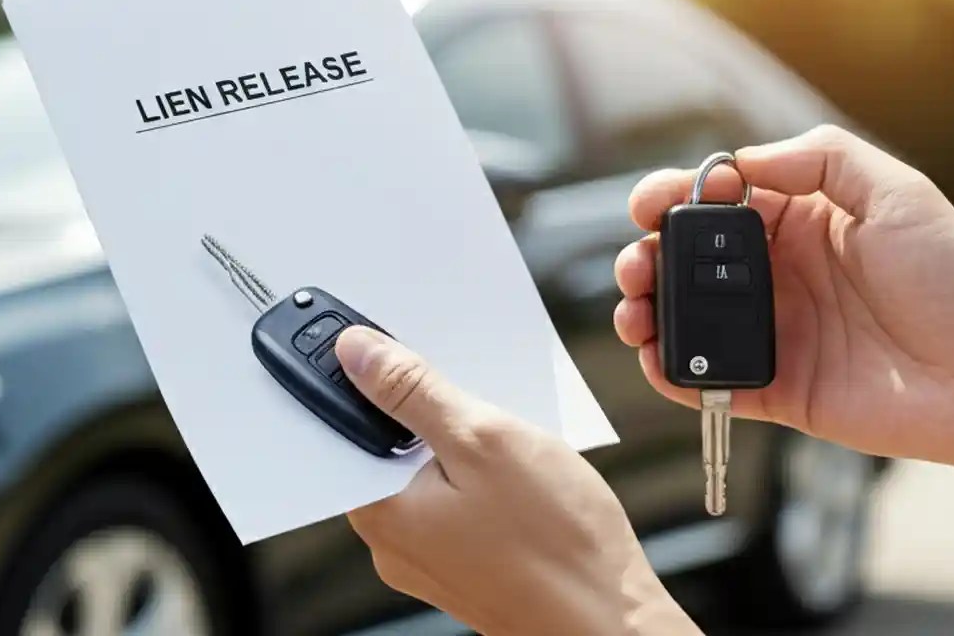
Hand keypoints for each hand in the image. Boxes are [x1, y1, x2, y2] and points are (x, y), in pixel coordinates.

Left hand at [334, 326, 699, 635]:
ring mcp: (429, 556)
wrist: (610, 622)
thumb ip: (411, 391)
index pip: (343, 428)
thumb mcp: (482, 439)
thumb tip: (354, 352)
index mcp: (379, 512)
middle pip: (386, 447)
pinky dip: (479, 472)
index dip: (365, 378)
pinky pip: (455, 498)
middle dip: (422, 407)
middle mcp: (392, 541)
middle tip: (471, 389)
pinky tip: (519, 467)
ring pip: (426, 471)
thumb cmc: (557, 543)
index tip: (393, 346)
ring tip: (509, 434)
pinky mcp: (463, 561)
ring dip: (459, 440)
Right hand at [616, 125, 953, 522]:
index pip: (717, 203)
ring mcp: (771, 333)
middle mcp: (778, 276)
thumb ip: (822, 156)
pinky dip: (670, 373)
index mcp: (800, 224)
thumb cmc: (953, 282)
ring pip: (684, 320)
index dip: (673, 198)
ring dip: (644, 311)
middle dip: (645, 257)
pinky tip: (657, 358)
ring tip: (634, 311)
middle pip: (685, 261)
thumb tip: (740, 162)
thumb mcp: (898, 192)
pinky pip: (705, 381)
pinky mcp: (771, 387)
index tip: (649, 203)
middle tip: (636, 264)